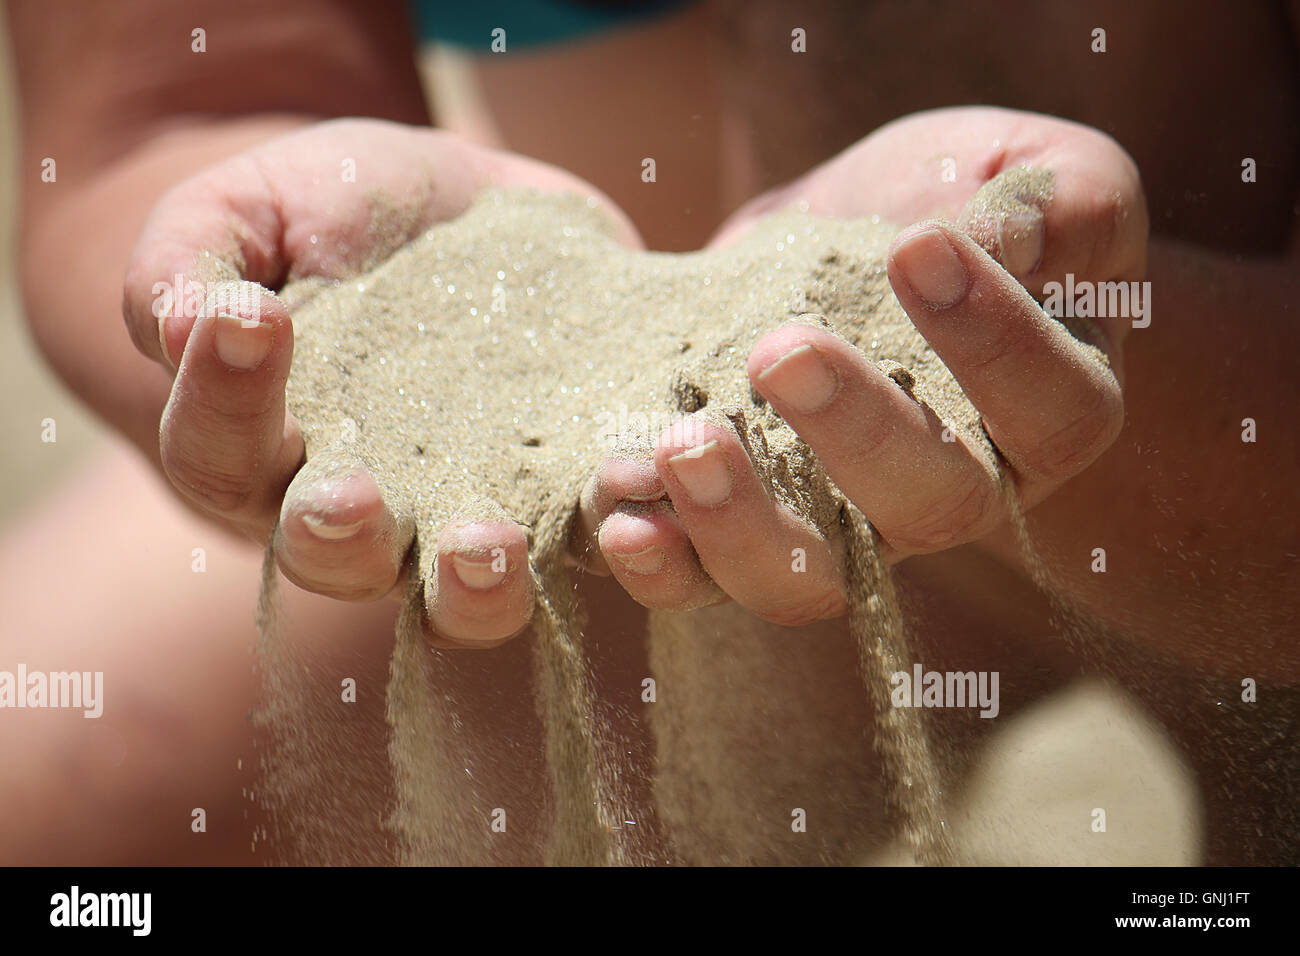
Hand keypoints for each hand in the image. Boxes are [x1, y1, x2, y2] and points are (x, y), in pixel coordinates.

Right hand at [123, 118, 640, 646]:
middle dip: (343, 544)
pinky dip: (617, 521)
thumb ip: (190, 262)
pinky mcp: (569, 487)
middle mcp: (365, 513)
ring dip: (479, 584)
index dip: (222, 399)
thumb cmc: (322, 210)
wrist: (450, 208)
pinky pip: (594, 533)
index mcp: (259, 451)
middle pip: (338, 565)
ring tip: (496, 540)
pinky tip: (636, 473)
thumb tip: (181, 322)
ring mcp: (472, 509)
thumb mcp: (246, 208)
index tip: (253, 318)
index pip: (217, 453)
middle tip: (357, 506)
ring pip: (467, 594)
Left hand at [579, 106, 1145, 623]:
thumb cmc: (953, 201)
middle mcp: (949, 496)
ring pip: (808, 578)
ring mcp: (842, 531)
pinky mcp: (744, 529)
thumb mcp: (1034, 170)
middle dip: (853, 434)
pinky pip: (704, 581)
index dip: (995, 342)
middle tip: (782, 352)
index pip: (1050, 410)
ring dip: (739, 524)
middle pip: (926, 506)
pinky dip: (660, 560)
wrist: (841, 232)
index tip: (918, 246)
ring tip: (682, 445)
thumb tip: (1012, 240)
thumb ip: (1061, 201)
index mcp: (1044, 418)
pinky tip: (618, 514)